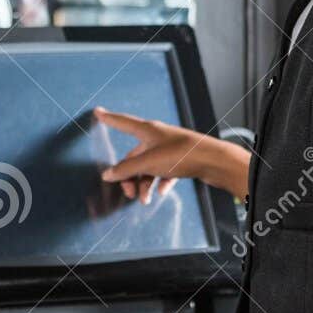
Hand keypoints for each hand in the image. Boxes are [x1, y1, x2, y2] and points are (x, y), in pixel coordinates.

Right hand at [93, 107, 250, 201]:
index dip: (109, 118)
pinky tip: (163, 192)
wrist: (214, 161)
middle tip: (129, 193)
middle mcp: (158, 137)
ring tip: (145, 200)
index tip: (98, 111)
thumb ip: (126, 169)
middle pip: (134, 155)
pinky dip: (161, 183)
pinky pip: (165, 172)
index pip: (122, 122)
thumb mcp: (148, 163)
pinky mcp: (181, 160)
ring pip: (149, 167)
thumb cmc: (181, 155)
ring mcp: (170, 148)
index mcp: (148, 130)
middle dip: (129, 176)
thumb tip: (107, 175)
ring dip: (144, 184)